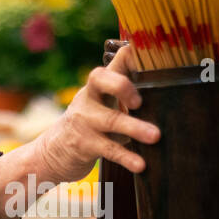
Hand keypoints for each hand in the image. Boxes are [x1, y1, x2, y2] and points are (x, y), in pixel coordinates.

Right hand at [31, 43, 158, 179]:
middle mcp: (89, 97)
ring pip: (109, 120)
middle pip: (100, 80)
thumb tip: (166, 89)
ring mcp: (84, 120)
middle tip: (141, 100)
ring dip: (134, 127)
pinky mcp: (84, 145)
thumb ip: (125, 93)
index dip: (130, 55)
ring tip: (155, 136)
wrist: (52, 152)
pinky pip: (108, 149)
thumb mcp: (103, 103)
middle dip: (122, 86)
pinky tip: (141, 164)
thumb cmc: (90, 124)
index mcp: (98, 84)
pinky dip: (126, 157)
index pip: (113, 62)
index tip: (149, 53)